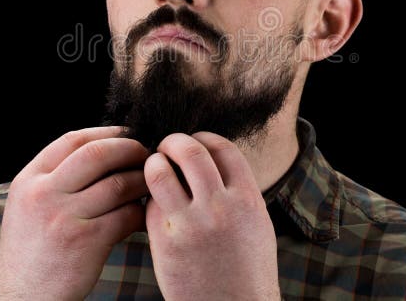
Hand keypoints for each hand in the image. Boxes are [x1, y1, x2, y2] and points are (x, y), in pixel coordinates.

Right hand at [0, 126, 149, 299]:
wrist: (22, 295)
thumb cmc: (33, 248)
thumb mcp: (29, 203)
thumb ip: (55, 176)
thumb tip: (101, 149)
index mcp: (29, 179)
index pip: (73, 140)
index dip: (105, 132)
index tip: (125, 133)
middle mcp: (44, 193)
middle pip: (98, 153)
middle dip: (129, 149)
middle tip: (145, 154)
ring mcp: (64, 216)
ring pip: (118, 183)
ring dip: (141, 181)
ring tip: (149, 184)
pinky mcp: (85, 241)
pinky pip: (126, 215)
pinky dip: (140, 212)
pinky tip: (143, 214)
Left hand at [144, 132, 279, 299]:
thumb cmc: (247, 268)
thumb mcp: (256, 223)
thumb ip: (237, 190)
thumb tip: (213, 159)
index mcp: (247, 198)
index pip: (222, 147)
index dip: (204, 137)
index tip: (195, 141)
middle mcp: (220, 207)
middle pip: (190, 149)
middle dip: (173, 141)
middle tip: (167, 145)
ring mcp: (190, 225)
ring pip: (160, 171)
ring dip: (154, 162)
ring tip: (154, 167)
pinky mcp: (165, 242)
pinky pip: (149, 204)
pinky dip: (150, 196)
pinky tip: (154, 201)